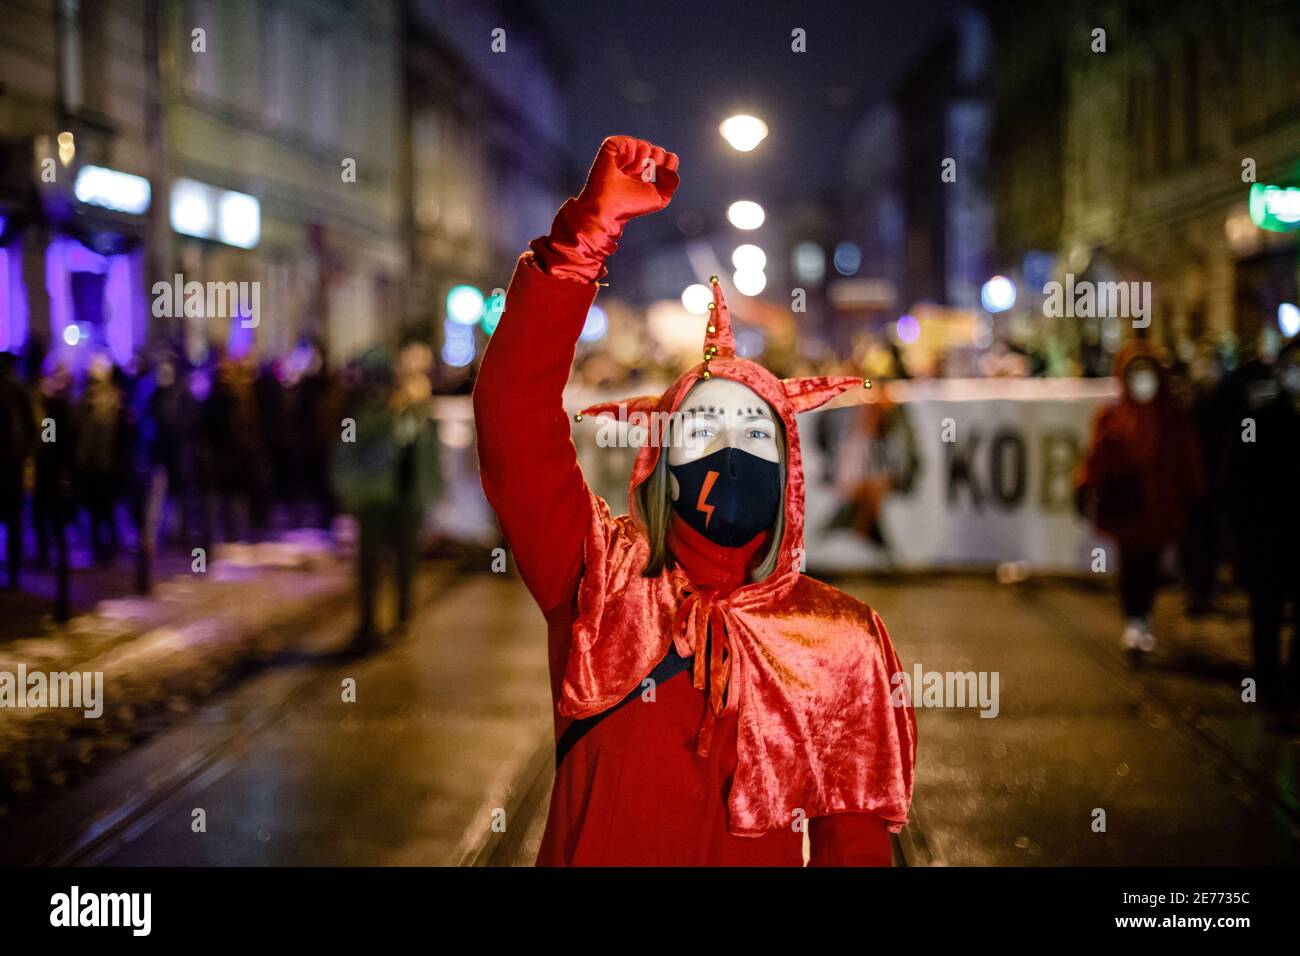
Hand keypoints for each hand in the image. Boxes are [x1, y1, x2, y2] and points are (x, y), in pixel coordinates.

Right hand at [529, 135, 678, 282]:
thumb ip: (672, 179)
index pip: (669, 158)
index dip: (663, 170)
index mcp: (650, 168)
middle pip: (659, 151)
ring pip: (646, 146)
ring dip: (637, 165)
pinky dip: (627, 158)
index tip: (649, 183)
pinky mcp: (613, 144)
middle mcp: (638, 157)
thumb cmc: (631, 205)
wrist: (609, 208)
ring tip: (625, 174)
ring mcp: (625, 149)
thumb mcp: (661, 197)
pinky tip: (619, 166)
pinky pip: (631, 143)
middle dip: (650, 169)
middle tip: (635, 180)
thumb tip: (670, 158)